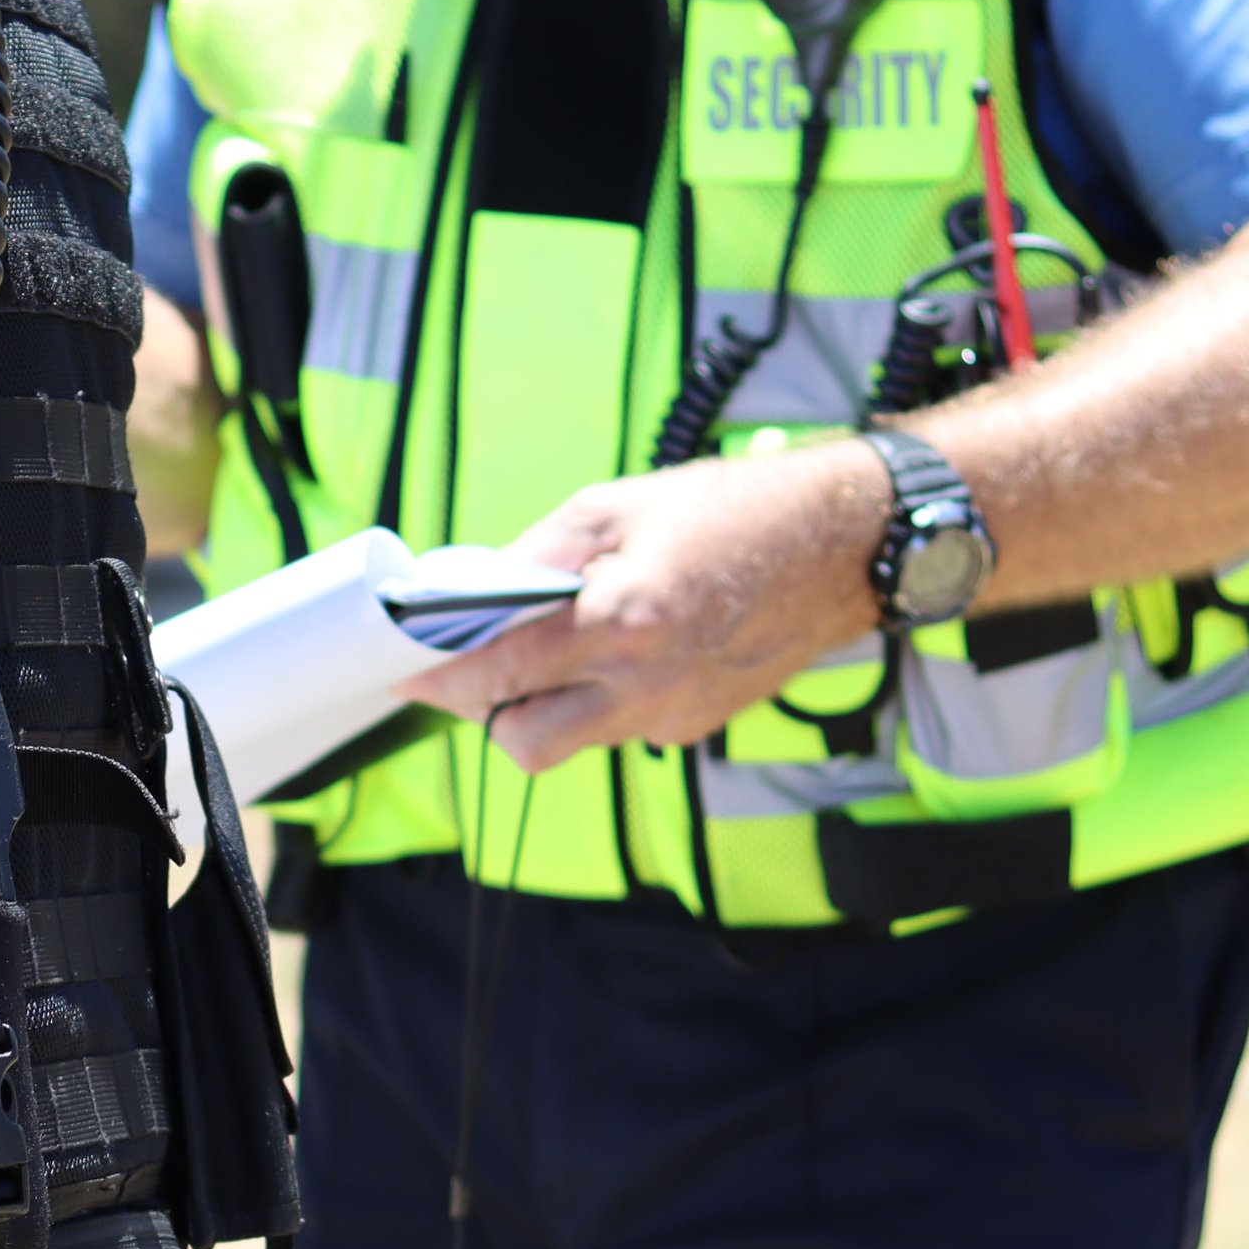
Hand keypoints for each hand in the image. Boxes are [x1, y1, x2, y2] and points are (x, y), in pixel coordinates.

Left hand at [408, 440, 885, 772]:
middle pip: (522, 741)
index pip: (497, 672)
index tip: (402, 669)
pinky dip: (598, 700)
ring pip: (569, 743)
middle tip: (478, 664)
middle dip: (486, 710)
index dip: (437, 676)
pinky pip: (618, 731)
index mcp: (622, 619)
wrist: (847, 546)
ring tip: (557, 647)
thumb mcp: (618, 506)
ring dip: (542, 706)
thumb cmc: (734, 511)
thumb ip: (536, 555)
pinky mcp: (695, 729)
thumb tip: (469, 591)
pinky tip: (627, 651)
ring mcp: (673, 716)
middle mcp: (646, 684)